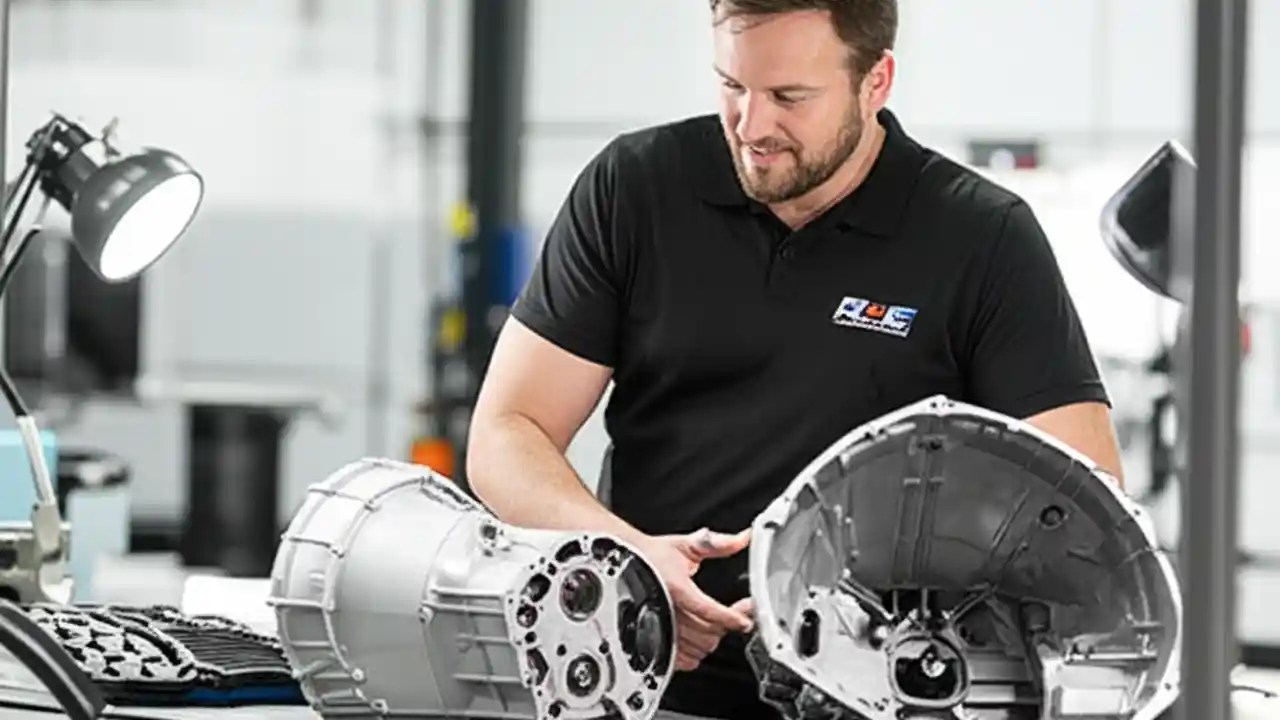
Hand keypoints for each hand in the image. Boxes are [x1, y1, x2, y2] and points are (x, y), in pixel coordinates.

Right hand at [635, 528, 754, 671]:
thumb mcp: (686, 545)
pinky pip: (686, 660)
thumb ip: (718, 544)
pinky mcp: (656, 644)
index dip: (733, 618)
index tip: (745, 619)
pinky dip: (696, 652)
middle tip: (730, 615)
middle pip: (710, 633)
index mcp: (677, 588)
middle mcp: (668, 611)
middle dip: (725, 626)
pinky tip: (696, 635)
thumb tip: (743, 539)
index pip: (711, 612)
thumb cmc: (650, 556)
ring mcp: (661, 629)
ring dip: (711, 639)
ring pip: (700, 649)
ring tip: (712, 624)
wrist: (620, 564)